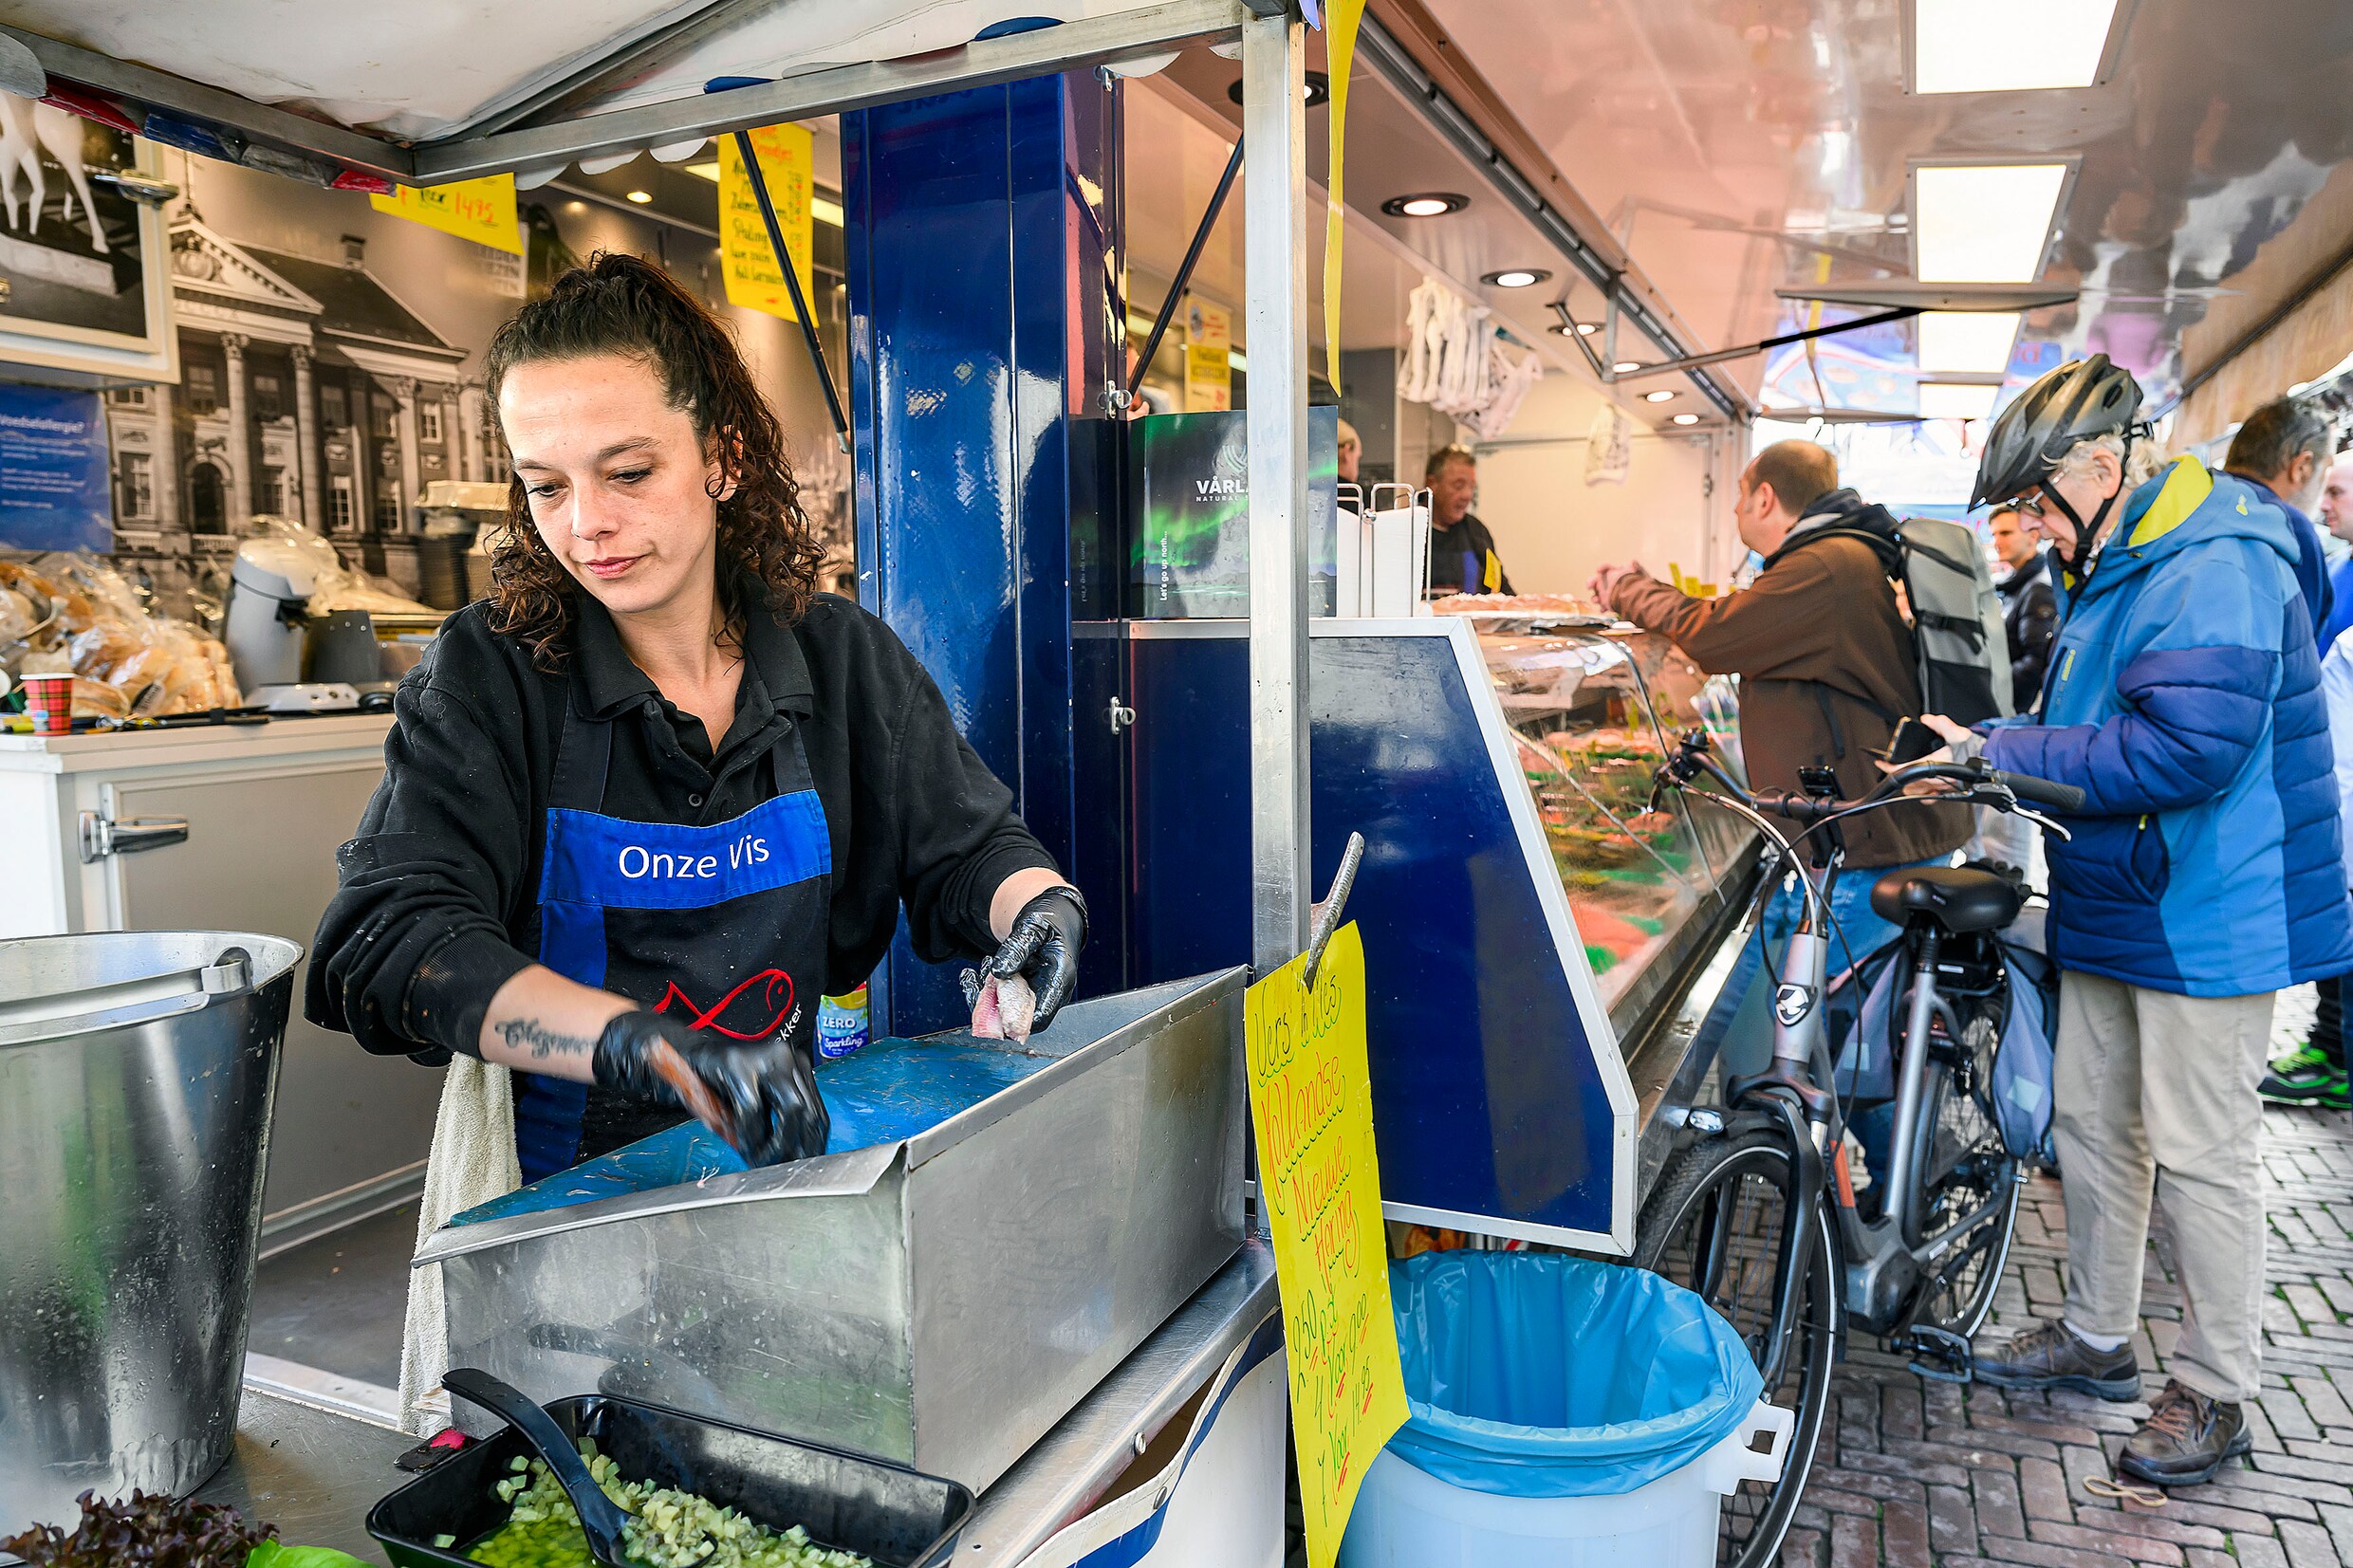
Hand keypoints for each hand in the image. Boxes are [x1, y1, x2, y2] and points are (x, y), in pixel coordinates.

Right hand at [592, 1010, 827, 1165]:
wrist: (684, 1058)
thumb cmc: (723, 1088)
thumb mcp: (758, 1105)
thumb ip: (778, 1123)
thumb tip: (796, 1158)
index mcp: (797, 1067)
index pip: (818, 1111)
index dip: (813, 1144)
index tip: (804, 1166)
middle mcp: (787, 1057)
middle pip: (809, 1111)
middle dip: (796, 1148)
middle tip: (779, 1169)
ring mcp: (765, 1057)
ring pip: (790, 1109)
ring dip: (775, 1144)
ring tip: (758, 1160)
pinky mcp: (739, 1064)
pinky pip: (752, 1108)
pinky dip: (749, 1133)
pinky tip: (741, 1145)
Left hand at [984, 885, 1087, 1031]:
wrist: (1052, 917)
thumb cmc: (1049, 921)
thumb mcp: (1033, 927)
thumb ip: (1017, 949)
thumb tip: (999, 971)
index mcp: (1059, 979)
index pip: (1041, 1014)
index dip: (1017, 1022)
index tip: (994, 1011)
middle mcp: (1049, 993)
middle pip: (1019, 1018)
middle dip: (993, 1003)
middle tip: (983, 977)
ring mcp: (1034, 994)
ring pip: (1005, 1012)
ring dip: (985, 995)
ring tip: (984, 965)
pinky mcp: (1022, 992)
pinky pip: (999, 1003)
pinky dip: (981, 991)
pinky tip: (973, 975)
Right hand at [1589, 560, 1651, 608]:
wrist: (1642, 601)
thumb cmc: (1642, 587)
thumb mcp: (1641, 577)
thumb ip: (1638, 568)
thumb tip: (1633, 561)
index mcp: (1615, 574)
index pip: (1606, 568)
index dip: (1602, 568)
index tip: (1598, 570)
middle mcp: (1610, 583)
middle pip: (1597, 582)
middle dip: (1591, 583)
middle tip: (1590, 586)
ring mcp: (1609, 594)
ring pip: (1597, 594)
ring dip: (1595, 597)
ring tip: (1597, 600)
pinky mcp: (1610, 604)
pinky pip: (1603, 605)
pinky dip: (1602, 607)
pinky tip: (1604, 609)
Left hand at [1871, 715, 1977, 794]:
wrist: (1985, 760)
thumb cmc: (1970, 747)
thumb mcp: (1956, 731)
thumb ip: (1941, 724)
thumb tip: (1927, 720)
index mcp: (1937, 764)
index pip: (1907, 768)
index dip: (1890, 766)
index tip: (1881, 762)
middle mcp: (1938, 779)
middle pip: (1908, 783)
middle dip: (1898, 775)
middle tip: (1891, 766)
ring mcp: (1940, 787)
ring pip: (1915, 792)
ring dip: (1908, 784)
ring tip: (1904, 774)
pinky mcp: (1945, 792)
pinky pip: (1928, 797)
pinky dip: (1921, 793)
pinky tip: (1919, 785)